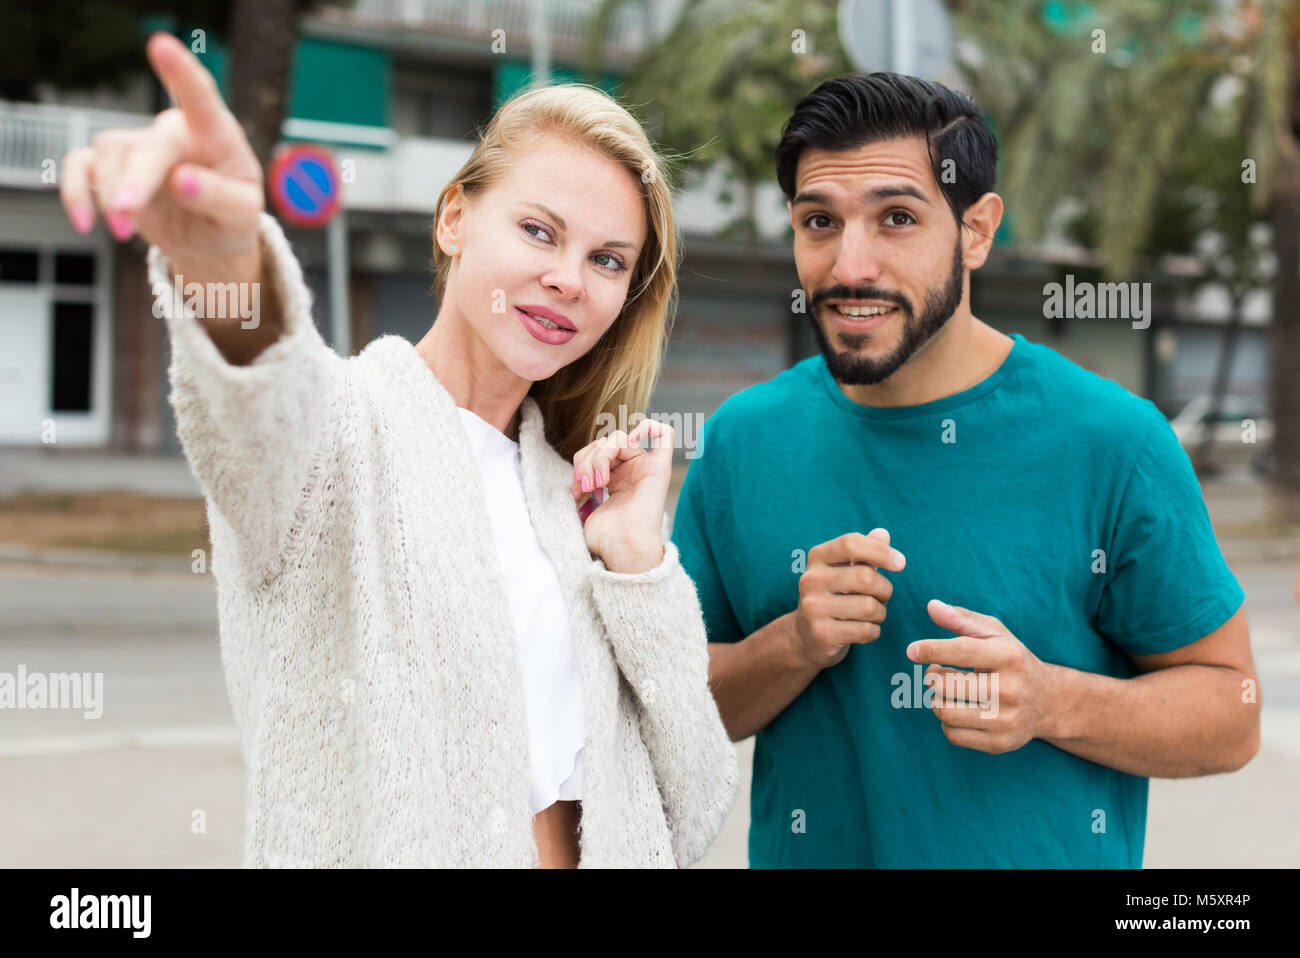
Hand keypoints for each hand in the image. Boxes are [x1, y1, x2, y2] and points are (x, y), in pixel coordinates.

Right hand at [58, 32, 263, 286]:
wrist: (210, 237)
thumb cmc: (232, 217)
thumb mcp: (243, 214)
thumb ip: (221, 197)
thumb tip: (182, 180)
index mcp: (215, 135)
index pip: (200, 98)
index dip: (181, 72)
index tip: (161, 45)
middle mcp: (174, 132)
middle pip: (147, 146)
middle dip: (134, 180)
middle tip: (127, 213)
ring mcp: (139, 146)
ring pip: (110, 156)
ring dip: (112, 197)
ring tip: (125, 233)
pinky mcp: (111, 166)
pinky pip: (79, 165)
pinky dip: (75, 191)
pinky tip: (84, 222)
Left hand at [571, 418, 672, 571]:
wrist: (621, 547)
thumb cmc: (605, 536)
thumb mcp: (585, 501)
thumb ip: (584, 479)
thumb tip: (578, 472)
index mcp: (616, 477)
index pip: (596, 449)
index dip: (582, 460)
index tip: (579, 485)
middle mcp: (631, 470)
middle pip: (604, 441)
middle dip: (587, 460)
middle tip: (585, 487)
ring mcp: (645, 467)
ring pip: (618, 437)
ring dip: (598, 456)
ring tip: (596, 484)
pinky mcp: (659, 467)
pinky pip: (665, 434)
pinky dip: (648, 427)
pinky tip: (632, 441)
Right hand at [791, 529, 905, 669]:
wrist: (806, 637)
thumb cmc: (834, 597)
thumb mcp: (845, 570)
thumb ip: (865, 552)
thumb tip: (883, 533)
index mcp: (817, 557)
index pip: (851, 543)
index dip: (881, 551)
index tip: (900, 563)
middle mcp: (810, 579)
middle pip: (865, 577)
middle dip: (885, 589)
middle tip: (882, 597)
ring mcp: (813, 607)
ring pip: (869, 607)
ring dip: (880, 613)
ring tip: (872, 615)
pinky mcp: (821, 633)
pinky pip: (865, 631)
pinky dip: (874, 632)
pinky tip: (864, 630)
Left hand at [907, 599, 1057, 753]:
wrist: (1051, 702)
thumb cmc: (1014, 661)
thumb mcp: (996, 634)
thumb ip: (963, 619)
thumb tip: (931, 606)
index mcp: (1009, 657)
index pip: (961, 651)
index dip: (930, 650)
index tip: (912, 651)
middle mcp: (1010, 690)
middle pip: (946, 685)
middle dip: (933, 676)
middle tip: (937, 671)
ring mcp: (1006, 720)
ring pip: (945, 712)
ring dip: (936, 700)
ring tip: (945, 691)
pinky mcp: (1000, 743)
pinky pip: (953, 734)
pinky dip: (946, 722)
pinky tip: (958, 710)